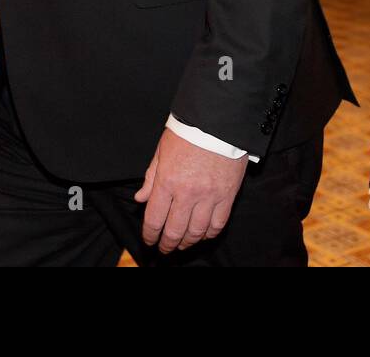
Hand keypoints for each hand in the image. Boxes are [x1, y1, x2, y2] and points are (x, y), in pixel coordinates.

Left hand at [134, 127, 248, 252]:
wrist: (218, 120)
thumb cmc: (188, 132)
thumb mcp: (162, 151)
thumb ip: (151, 177)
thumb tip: (141, 199)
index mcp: (167, 182)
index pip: (154, 219)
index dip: (150, 235)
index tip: (149, 240)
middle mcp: (187, 193)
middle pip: (175, 231)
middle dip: (167, 244)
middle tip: (165, 248)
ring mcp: (209, 196)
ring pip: (196, 231)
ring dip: (188, 242)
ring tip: (183, 244)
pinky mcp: (227, 195)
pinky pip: (218, 224)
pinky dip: (209, 234)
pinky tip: (203, 234)